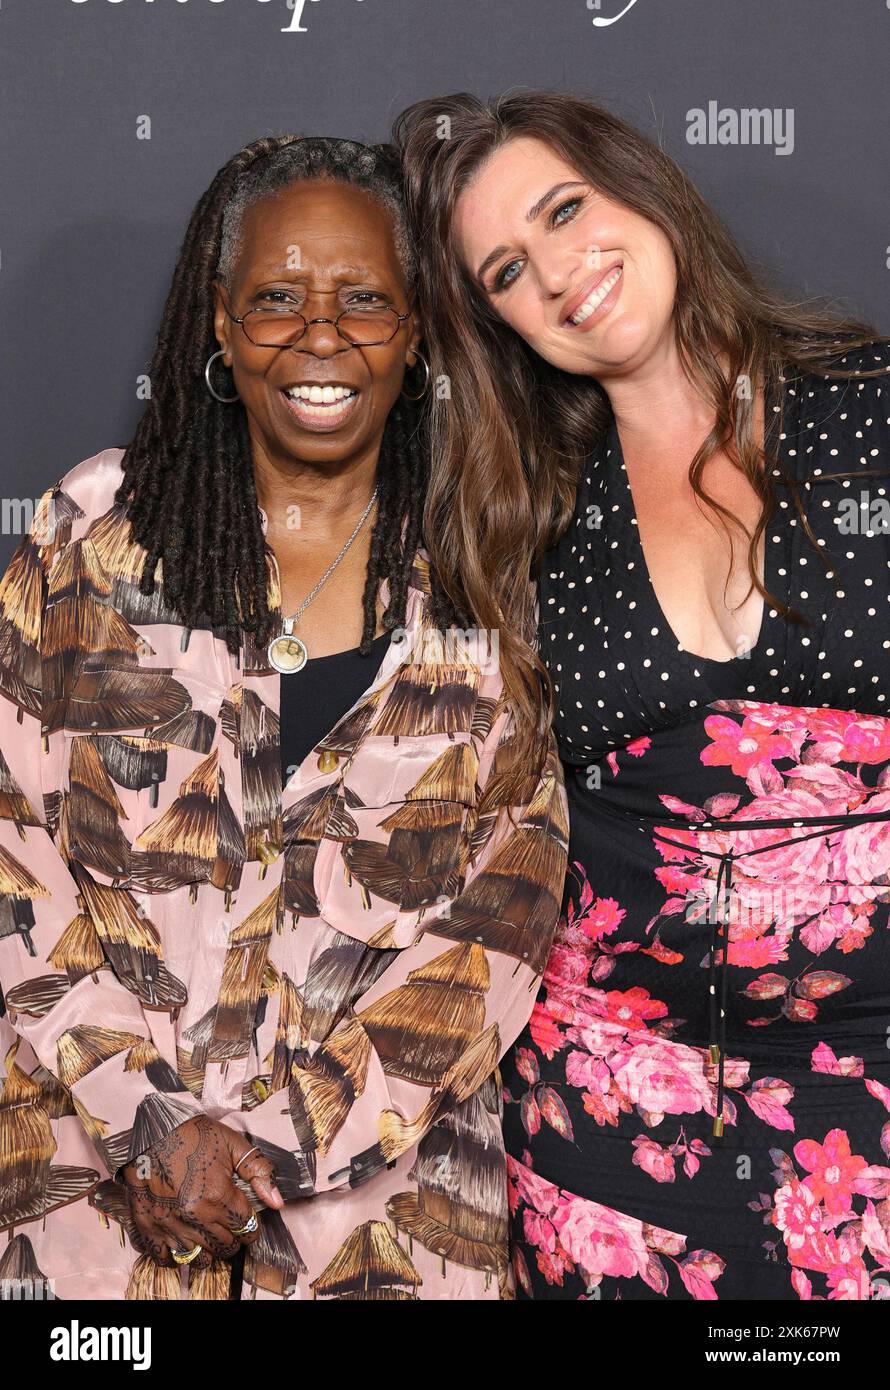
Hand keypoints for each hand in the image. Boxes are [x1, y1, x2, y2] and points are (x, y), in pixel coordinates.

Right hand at [120, 1115, 284, 1269]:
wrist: (151, 1131)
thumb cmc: (194, 1135)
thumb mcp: (232, 1144)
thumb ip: (259, 1171)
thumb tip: (277, 1202)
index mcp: (218, 1194)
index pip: (247, 1228)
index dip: (252, 1225)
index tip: (246, 1219)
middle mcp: (195, 1215)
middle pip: (226, 1246)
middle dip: (233, 1237)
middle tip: (228, 1223)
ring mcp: (170, 1225)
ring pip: (200, 1258)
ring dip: (209, 1249)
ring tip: (208, 1233)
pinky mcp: (149, 1228)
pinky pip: (166, 1259)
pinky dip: (176, 1256)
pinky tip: (183, 1241)